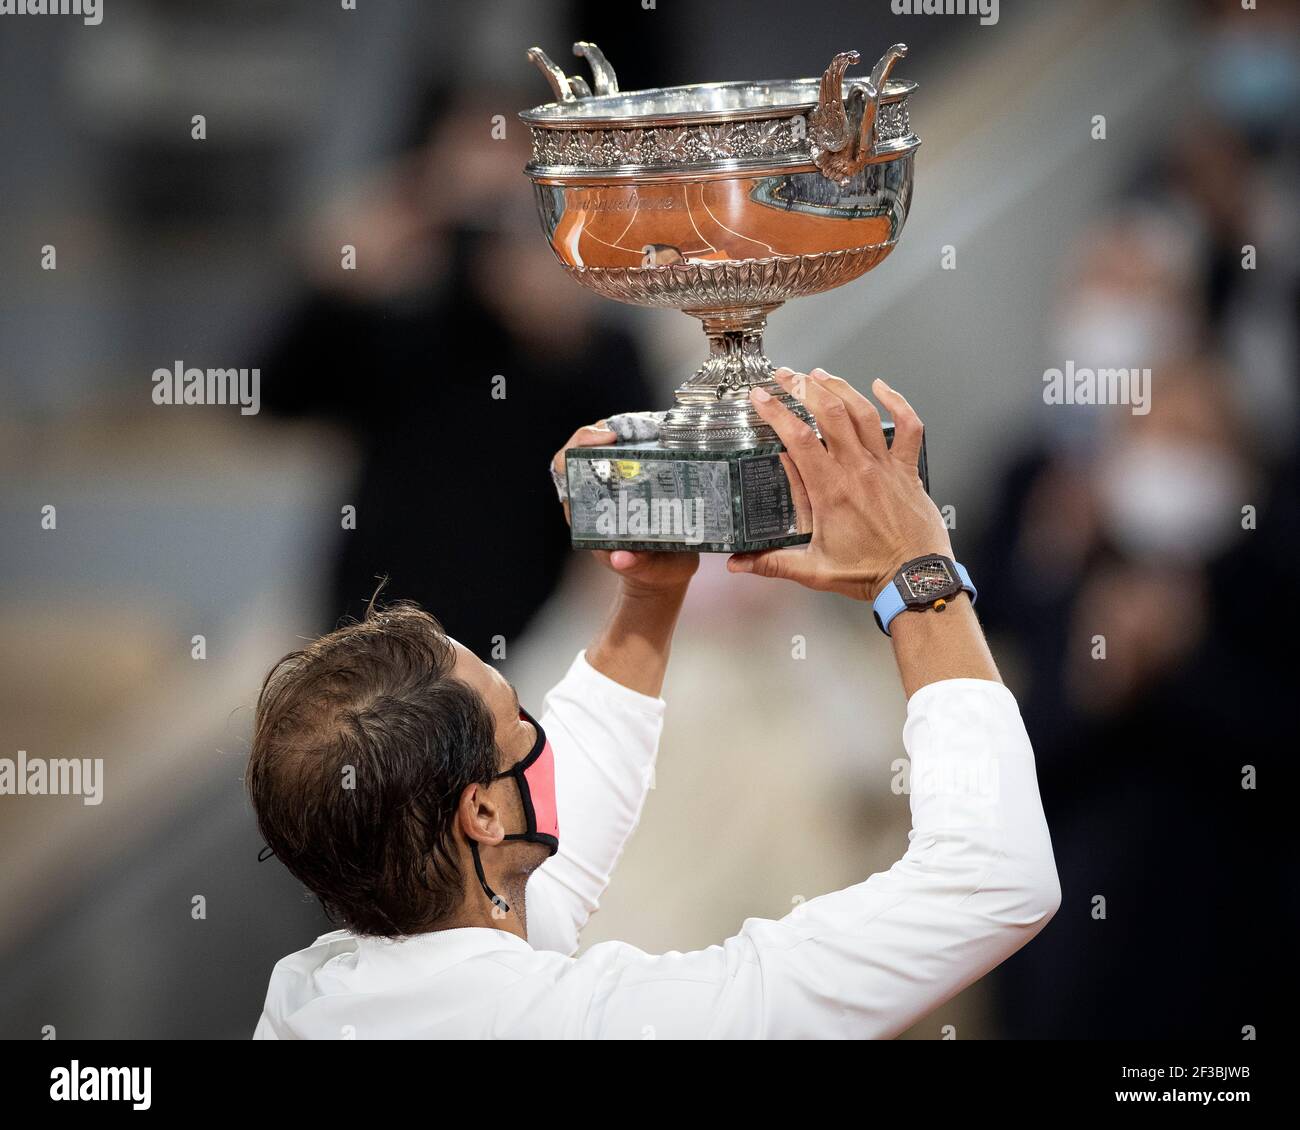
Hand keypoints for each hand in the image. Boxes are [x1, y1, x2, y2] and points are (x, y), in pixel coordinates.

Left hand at [551, 421, 699, 594]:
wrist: (667, 569)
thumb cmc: (653, 570)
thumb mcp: (648, 570)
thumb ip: (636, 565)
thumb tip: (622, 559)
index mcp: (587, 512)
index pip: (566, 469)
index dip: (578, 448)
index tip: (607, 441)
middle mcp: (596, 493)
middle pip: (584, 448)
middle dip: (602, 431)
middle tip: (634, 430)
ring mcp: (615, 483)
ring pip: (607, 444)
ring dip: (626, 429)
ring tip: (655, 428)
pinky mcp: (635, 477)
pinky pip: (631, 448)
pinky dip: (644, 436)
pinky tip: (665, 434)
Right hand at [727, 368, 951, 600]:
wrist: (915, 579)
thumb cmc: (869, 574)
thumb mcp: (814, 571)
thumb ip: (772, 563)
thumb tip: (738, 564)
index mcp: (831, 491)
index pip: (798, 439)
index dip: (776, 411)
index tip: (761, 396)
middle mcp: (858, 471)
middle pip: (829, 414)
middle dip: (804, 387)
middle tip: (786, 375)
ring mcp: (884, 467)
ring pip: (863, 413)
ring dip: (840, 388)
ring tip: (820, 374)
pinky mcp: (907, 470)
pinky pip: (909, 427)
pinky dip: (897, 402)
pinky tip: (882, 387)